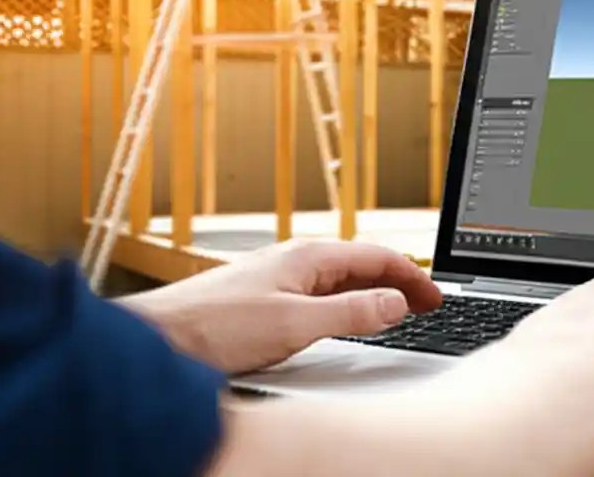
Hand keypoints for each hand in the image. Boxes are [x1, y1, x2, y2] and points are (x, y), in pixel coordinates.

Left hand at [118, 240, 442, 373]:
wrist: (158, 337)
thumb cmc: (214, 327)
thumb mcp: (296, 324)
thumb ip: (351, 312)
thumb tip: (394, 303)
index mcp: (309, 257)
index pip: (378, 257)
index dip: (413, 277)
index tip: (435, 296)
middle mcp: (295, 260)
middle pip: (362, 264)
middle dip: (399, 282)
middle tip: (426, 303)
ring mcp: (279, 277)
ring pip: (342, 278)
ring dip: (375, 291)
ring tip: (398, 308)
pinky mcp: (265, 296)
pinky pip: (322, 291)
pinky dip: (349, 300)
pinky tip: (347, 315)